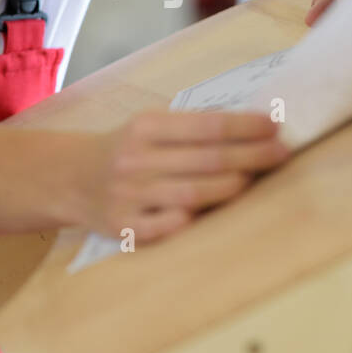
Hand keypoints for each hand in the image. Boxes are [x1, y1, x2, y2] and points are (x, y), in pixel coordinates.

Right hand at [79, 108, 290, 244]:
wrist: (69, 178)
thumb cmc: (126, 149)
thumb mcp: (149, 126)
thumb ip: (190, 129)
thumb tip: (251, 128)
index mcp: (145, 127)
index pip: (206, 126)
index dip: (244, 126)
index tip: (274, 125)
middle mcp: (136, 159)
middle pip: (207, 160)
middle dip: (251, 156)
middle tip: (282, 153)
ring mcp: (130, 195)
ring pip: (193, 194)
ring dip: (232, 187)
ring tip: (257, 179)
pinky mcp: (124, 226)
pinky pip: (168, 227)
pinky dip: (194, 219)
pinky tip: (215, 211)